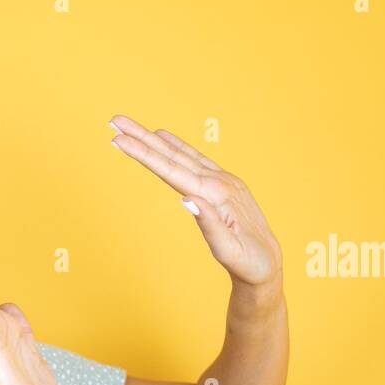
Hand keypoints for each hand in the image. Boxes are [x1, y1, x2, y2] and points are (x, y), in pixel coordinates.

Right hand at [110, 114, 282, 287]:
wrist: (269, 263)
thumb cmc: (249, 262)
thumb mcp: (230, 252)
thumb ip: (209, 225)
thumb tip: (186, 199)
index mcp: (216, 195)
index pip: (171, 170)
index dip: (143, 154)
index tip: (118, 140)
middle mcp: (219, 181)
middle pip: (172, 155)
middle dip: (141, 137)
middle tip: (114, 121)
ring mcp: (222, 180)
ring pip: (181, 154)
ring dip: (153, 138)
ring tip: (129, 126)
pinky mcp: (223, 184)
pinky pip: (194, 159)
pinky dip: (175, 146)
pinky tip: (163, 137)